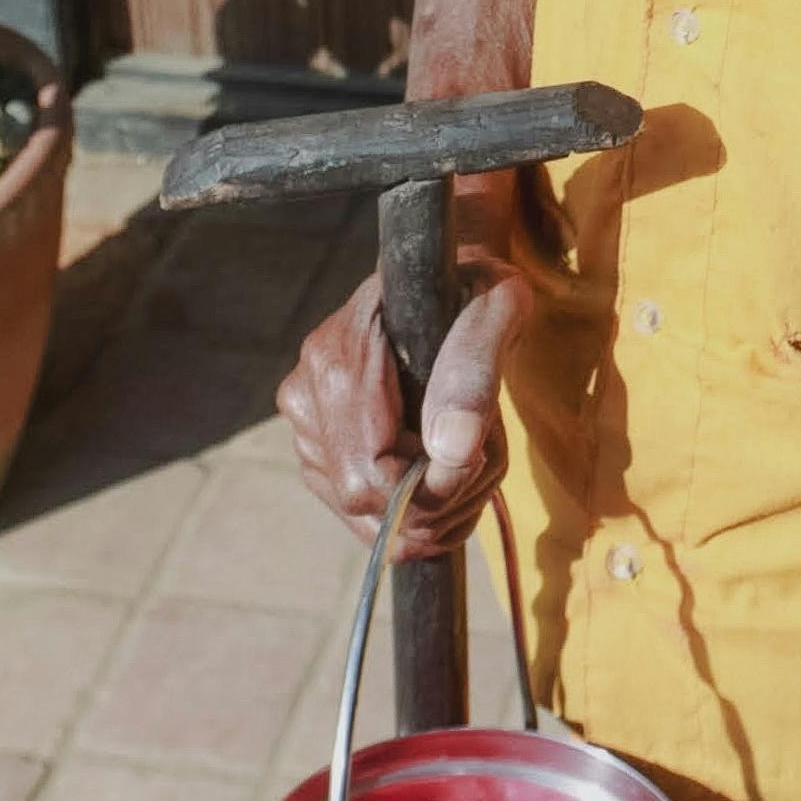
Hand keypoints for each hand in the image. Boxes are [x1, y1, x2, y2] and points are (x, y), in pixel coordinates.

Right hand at [278, 254, 532, 558]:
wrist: (439, 284)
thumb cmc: (475, 290)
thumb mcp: (497, 306)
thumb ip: (475, 368)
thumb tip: (452, 449)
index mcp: (339, 356)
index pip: (371, 470)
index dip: (428, 488)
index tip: (477, 461)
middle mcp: (306, 391)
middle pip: (360, 499)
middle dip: (432, 502)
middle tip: (482, 463)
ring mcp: (304, 423)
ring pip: (362, 516)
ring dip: (428, 509)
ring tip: (468, 459)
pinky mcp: (314, 445)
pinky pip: (359, 513)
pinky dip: (409, 510)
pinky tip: (439, 469)